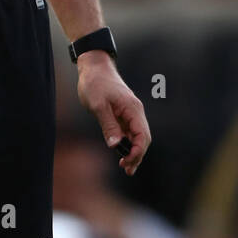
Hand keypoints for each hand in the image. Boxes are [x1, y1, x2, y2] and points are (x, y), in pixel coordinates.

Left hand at [76, 51, 150, 174]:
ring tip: (126, 168)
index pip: (142, 135)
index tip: (128, 163)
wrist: (94, 67)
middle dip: (138, 155)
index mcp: (132, 109)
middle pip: (143, 138)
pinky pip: (129, 131)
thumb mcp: (98, 105)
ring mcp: (130, 112)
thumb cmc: (95, 83)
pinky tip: (121, 153)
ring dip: (133, 151)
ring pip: (137, 136)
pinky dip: (128, 143)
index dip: (138, 151)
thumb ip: (108, 125)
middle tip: (127, 170)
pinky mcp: (123, 113)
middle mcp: (135, 111)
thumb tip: (115, 146)